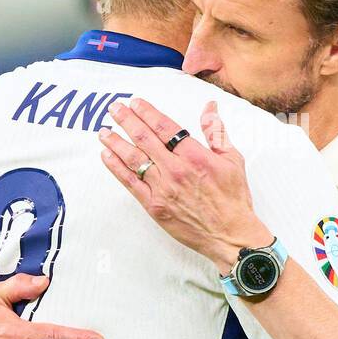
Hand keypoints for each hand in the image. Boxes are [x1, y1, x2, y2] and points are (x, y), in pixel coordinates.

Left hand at [99, 97, 270, 269]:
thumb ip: (216, 132)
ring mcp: (162, 188)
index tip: (136, 103)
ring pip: (134, 158)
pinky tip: (107, 155)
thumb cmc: (233, 199)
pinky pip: (130, 182)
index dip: (147, 112)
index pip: (165, 127)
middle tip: (115, 108)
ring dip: (116, 142)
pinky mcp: (154, 205)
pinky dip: (116, 167)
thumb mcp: (232, 160)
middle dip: (127, 120)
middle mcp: (175, 169)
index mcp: (195, 156)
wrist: (229, 235)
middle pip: (144, 138)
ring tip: (104, 130)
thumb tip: (210, 107)